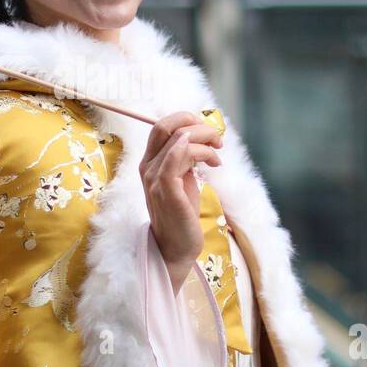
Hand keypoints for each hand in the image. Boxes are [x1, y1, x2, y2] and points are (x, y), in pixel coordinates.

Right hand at [139, 112, 222, 291]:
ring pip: (179, 138)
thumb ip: (185, 160)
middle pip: (166, 126)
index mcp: (150, 162)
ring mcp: (154, 178)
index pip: (161, 126)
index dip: (185, 119)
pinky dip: (198, 151)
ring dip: (206, 140)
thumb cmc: (182, 214)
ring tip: (218, 156)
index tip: (207, 131)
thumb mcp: (183, 180)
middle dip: (196, 124)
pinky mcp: (166, 189)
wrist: (176, 246)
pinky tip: (212, 161)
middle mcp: (147, 167)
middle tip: (217, 139)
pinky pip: (178, 156)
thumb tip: (198, 139)